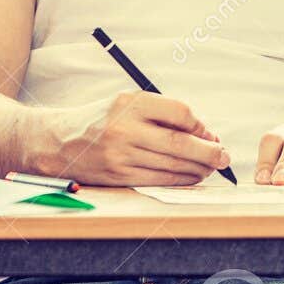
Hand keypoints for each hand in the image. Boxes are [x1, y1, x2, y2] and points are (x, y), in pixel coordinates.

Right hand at [46, 90, 229, 185]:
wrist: (57, 142)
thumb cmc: (103, 119)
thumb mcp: (130, 103)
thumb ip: (165, 113)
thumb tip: (205, 133)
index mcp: (131, 103)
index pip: (180, 113)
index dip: (201, 126)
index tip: (211, 134)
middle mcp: (124, 129)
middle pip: (180, 143)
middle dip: (209, 152)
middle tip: (225, 157)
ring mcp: (120, 155)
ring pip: (172, 165)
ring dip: (199, 169)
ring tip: (212, 167)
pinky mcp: (117, 176)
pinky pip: (158, 180)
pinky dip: (180, 180)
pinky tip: (192, 177)